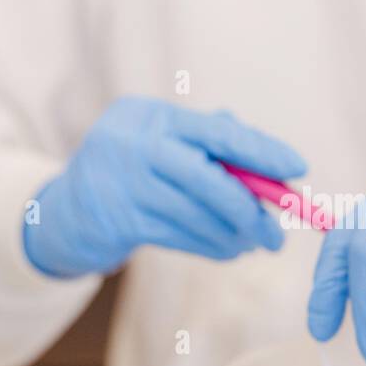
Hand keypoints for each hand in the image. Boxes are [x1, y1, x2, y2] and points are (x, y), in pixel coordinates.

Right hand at [24, 97, 305, 277]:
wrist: (68, 209)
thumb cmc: (132, 168)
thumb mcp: (162, 140)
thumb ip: (208, 142)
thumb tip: (269, 165)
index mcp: (153, 115)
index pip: (217, 132)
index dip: (261, 151)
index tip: (297, 169)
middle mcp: (134, 144)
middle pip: (208, 178)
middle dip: (250, 208)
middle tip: (277, 234)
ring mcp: (124, 183)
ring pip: (195, 215)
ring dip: (233, 235)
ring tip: (255, 243)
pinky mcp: (119, 221)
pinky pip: (179, 237)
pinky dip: (211, 246)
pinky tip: (229, 250)